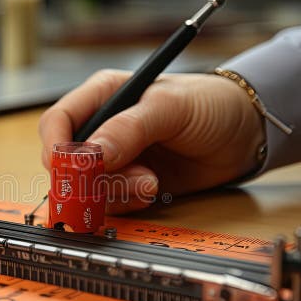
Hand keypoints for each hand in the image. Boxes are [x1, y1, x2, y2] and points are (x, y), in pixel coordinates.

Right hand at [38, 70, 264, 212]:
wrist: (245, 134)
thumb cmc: (210, 104)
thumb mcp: (170, 107)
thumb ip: (129, 128)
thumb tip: (90, 154)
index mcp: (103, 96)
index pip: (58, 121)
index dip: (55, 146)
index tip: (68, 168)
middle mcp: (102, 128)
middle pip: (66, 161)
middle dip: (88, 178)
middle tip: (120, 181)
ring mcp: (116, 159)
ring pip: (88, 187)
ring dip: (117, 192)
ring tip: (152, 183)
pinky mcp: (130, 183)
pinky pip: (112, 203)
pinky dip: (130, 202)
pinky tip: (156, 189)